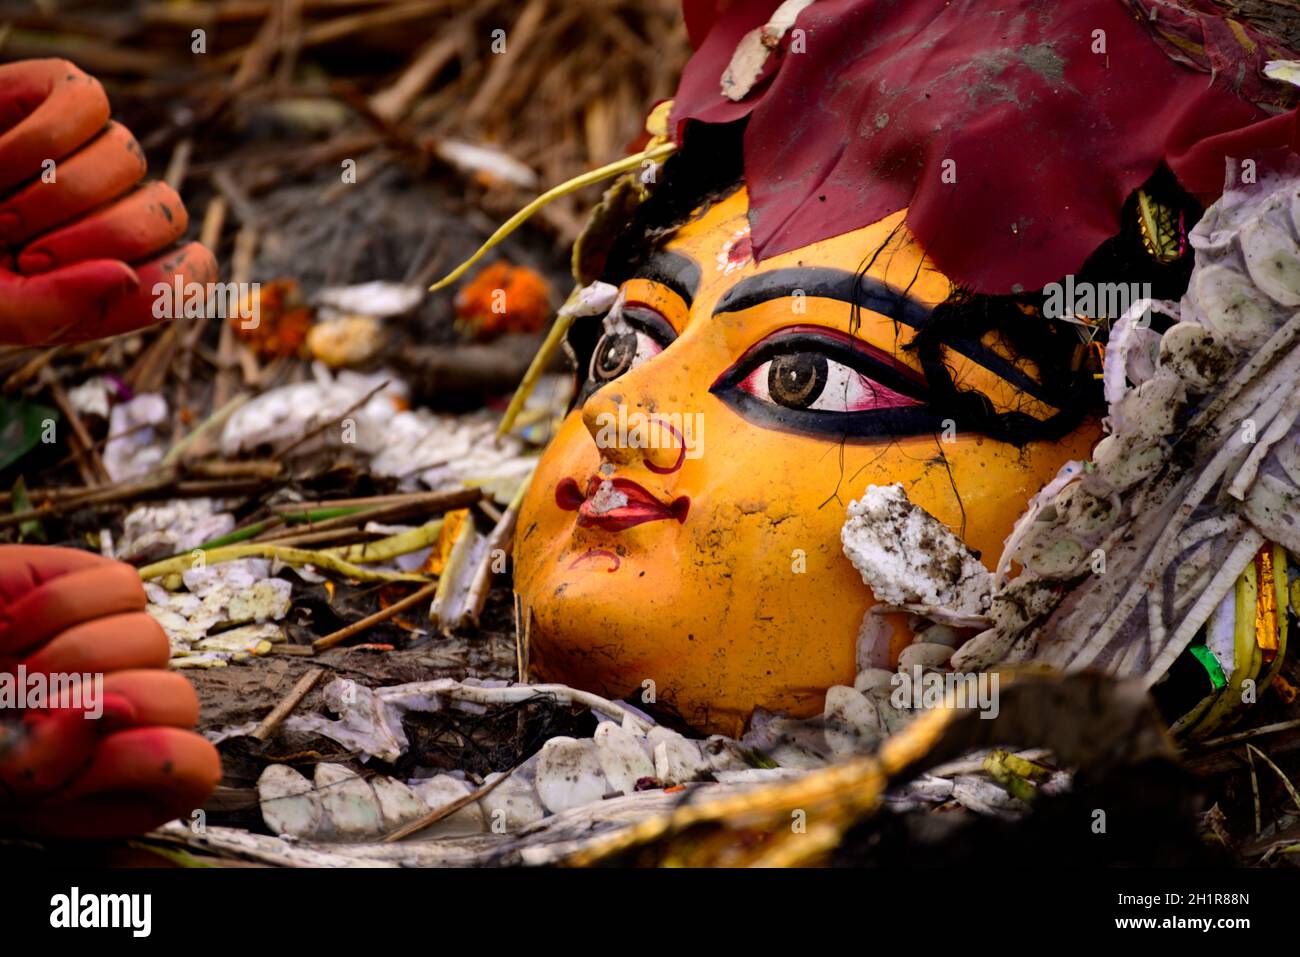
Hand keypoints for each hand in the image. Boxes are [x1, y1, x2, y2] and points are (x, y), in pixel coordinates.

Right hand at [0, 59, 216, 345]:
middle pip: (166, 211)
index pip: (195, 273)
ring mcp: (96, 151)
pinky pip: (87, 104)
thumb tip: (126, 276)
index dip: (173, 279)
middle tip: (24, 255)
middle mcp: (118, 207)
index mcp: (121, 269)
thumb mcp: (1, 309)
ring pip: (129, 157)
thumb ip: (58, 308)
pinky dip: (36, 139)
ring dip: (57, 194)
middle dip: (99, 238)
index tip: (118, 279)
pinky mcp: (62, 96)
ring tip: (1, 218)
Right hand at [0, 546, 220, 837]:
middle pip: (178, 699)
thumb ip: (45, 764)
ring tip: (15, 670)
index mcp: (121, 775)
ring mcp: (126, 648)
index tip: (80, 757)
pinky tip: (15, 629)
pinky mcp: (102, 592)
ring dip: (69, 656)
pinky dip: (58, 606)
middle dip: (97, 702)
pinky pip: (121, 586)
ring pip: (151, 638)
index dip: (148, 758)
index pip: (194, 768)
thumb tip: (116, 707)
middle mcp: (137, 710)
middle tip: (27, 707)